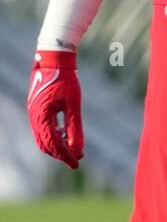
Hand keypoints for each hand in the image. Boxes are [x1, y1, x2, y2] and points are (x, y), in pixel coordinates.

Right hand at [27, 49, 83, 167]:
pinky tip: (66, 134)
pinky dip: (53, 135)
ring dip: (57, 145)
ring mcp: (33, 113)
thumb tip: (78, 149)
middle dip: (61, 153)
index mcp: (41, 116)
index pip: (53, 144)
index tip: (77, 163)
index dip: (65, 155)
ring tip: (74, 148)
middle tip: (77, 159)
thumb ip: (74, 127)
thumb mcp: (73, 104)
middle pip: (45, 144)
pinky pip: (42, 128)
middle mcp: (33, 116)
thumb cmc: (65, 79)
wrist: (53, 59)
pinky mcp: (36, 109)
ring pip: (42, 137)